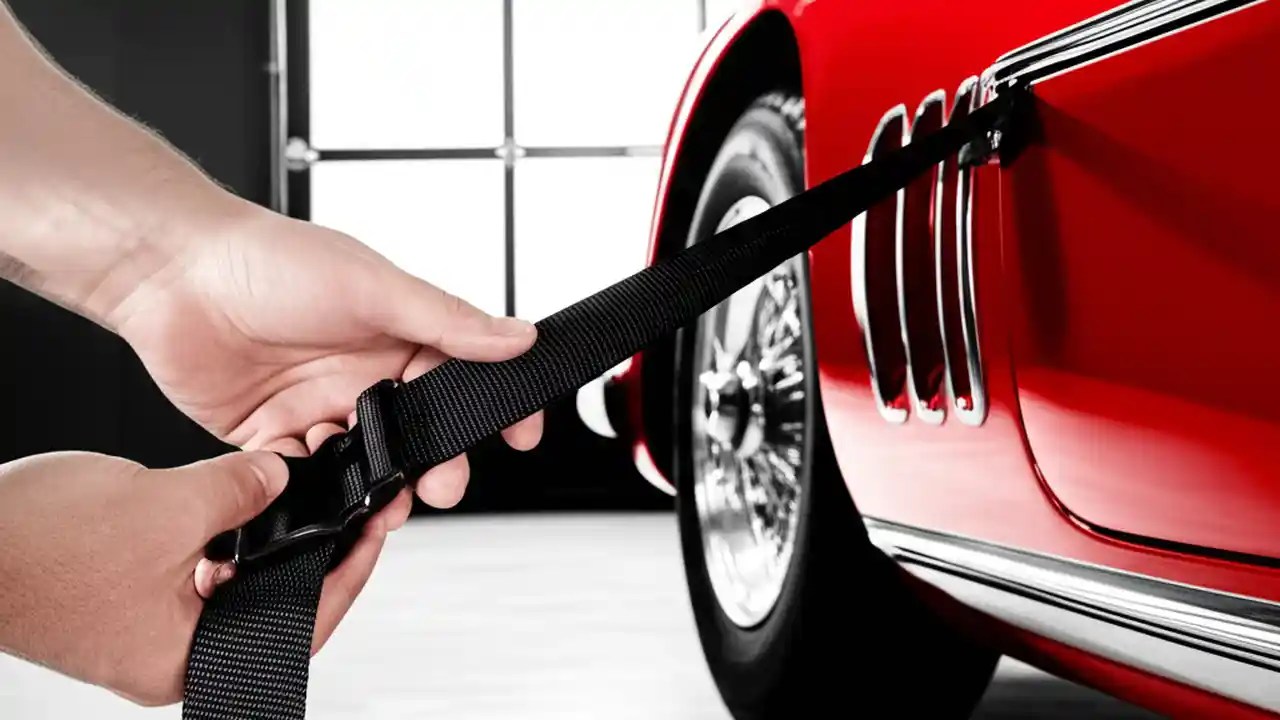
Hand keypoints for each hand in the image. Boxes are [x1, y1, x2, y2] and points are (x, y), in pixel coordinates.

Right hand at [0, 449, 389, 705]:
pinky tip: (229, 501)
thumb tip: (279, 477)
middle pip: (268, 603)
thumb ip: (240, 492)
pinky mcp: (121, 600)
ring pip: (229, 582)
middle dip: (307, 552)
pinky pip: (190, 568)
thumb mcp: (166, 507)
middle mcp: (168, 655)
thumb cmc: (36, 548)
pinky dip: (214, 536)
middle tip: (347, 510)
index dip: (347, 573)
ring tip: (292, 498)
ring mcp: (143, 630)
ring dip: (258, 539)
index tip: (377, 533)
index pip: (300, 623)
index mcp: (186, 660)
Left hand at [108, 199, 542, 508]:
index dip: (493, 408)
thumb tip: (516, 336)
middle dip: (437, 464)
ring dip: (380, 487)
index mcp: (397, 334)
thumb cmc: (268, 260)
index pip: (462, 377)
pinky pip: (305, 479)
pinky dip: (318, 495)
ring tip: (385, 504)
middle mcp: (363, 375)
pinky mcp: (271, 437)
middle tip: (444, 484)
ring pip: (366, 466)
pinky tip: (323, 496)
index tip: (522, 435)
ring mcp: (319, 408)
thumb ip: (444, 321)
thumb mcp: (372, 286)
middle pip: (417, 434)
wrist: (170, 274)